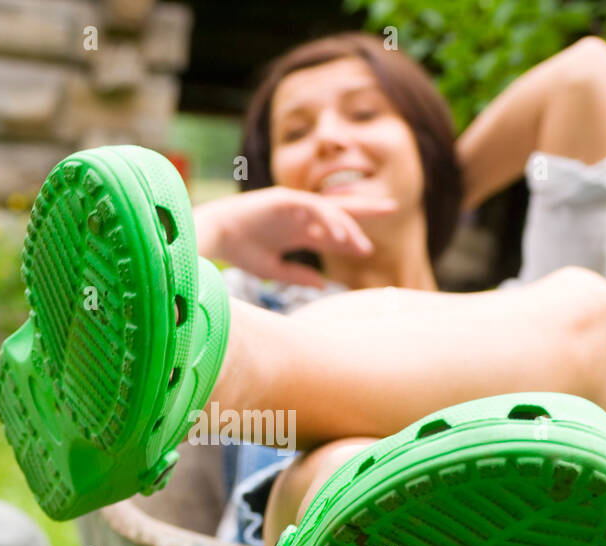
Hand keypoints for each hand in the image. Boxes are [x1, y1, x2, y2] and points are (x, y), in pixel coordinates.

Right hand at [194, 186, 397, 286]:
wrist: (211, 236)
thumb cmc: (237, 252)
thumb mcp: (273, 270)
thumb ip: (299, 276)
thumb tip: (323, 285)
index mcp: (296, 231)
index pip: (331, 233)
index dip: (351, 239)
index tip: (369, 250)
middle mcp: (298, 216)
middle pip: (338, 211)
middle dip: (365, 210)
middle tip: (393, 207)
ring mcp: (292, 205)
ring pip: (329, 211)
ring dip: (347, 226)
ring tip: (362, 245)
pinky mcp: (283, 199)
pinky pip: (313, 207)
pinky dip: (327, 220)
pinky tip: (340, 235)